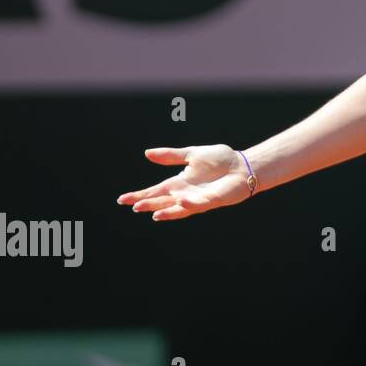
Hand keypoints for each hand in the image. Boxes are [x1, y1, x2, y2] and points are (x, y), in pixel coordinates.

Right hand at [118, 145, 252, 220]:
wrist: (242, 164)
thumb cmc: (220, 160)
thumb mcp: (191, 154)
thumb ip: (170, 156)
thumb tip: (146, 153)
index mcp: (179, 182)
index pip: (156, 190)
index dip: (140, 195)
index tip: (122, 199)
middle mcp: (186, 193)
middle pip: (164, 201)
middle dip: (150, 204)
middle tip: (134, 206)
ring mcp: (199, 198)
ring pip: (179, 208)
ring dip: (166, 210)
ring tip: (153, 213)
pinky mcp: (213, 200)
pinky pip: (199, 204)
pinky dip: (190, 204)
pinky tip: (180, 202)